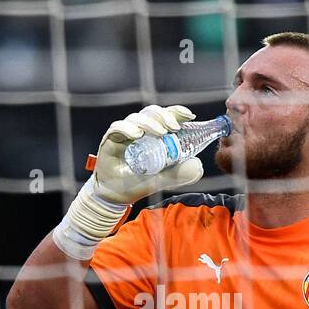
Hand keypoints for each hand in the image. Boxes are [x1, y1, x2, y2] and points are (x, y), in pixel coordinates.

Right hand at [90, 104, 204, 205]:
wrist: (118, 195)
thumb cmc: (140, 182)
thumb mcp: (164, 178)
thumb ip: (180, 172)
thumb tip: (198, 165)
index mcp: (153, 134)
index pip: (166, 116)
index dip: (177, 112)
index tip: (189, 116)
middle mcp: (139, 129)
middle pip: (152, 112)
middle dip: (165, 116)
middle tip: (174, 127)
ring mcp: (124, 133)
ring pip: (137, 118)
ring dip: (150, 122)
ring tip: (161, 133)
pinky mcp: (110, 139)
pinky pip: (117, 127)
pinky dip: (128, 128)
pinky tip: (137, 134)